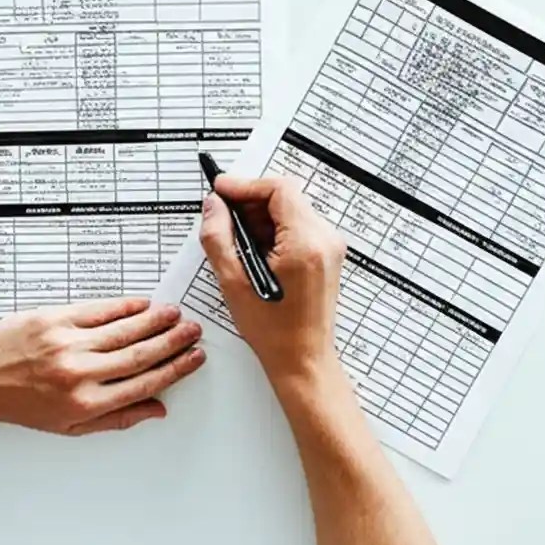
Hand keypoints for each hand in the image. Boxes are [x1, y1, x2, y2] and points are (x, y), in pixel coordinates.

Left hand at [0, 298, 204, 434]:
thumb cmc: (20, 404)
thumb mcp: (69, 425)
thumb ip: (117, 418)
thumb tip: (156, 409)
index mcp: (86, 403)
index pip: (144, 384)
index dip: (174, 370)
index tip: (192, 359)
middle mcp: (79, 373)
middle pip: (140, 354)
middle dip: (172, 342)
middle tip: (192, 332)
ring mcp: (66, 343)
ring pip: (123, 329)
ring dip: (154, 321)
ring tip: (174, 315)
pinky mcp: (52, 319)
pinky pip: (97, 310)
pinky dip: (123, 306)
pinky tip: (141, 304)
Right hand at [198, 174, 346, 384]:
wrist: (303, 360)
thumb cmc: (274, 331)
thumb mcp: (234, 282)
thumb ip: (218, 237)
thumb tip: (214, 207)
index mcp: (305, 243)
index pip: (278, 189)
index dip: (245, 185)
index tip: (221, 190)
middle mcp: (324, 240)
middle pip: (285, 197)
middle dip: (251, 203)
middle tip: (223, 218)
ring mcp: (330, 247)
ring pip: (291, 210)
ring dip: (261, 218)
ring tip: (238, 243)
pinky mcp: (327, 255)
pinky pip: (298, 226)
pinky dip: (274, 230)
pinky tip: (256, 252)